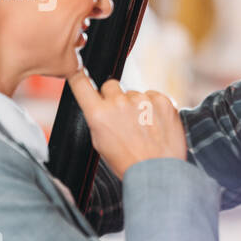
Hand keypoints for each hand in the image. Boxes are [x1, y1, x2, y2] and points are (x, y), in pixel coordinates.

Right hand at [67, 69, 186, 178]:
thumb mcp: (100, 143)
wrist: (158, 172)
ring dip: (137, 105)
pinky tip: (156, 125)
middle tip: (123, 118)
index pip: (81, 83)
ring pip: (134, 93)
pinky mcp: (162, 100)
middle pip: (110, 85)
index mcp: (98, 114)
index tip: (78, 69)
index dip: (78, 74)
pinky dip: (154, 107)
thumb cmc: (128, 162)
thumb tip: (98, 104)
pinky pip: (153, 96)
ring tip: (144, 128)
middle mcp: (119, 103)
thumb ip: (98, 118)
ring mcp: (142, 100)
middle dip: (114, 97)